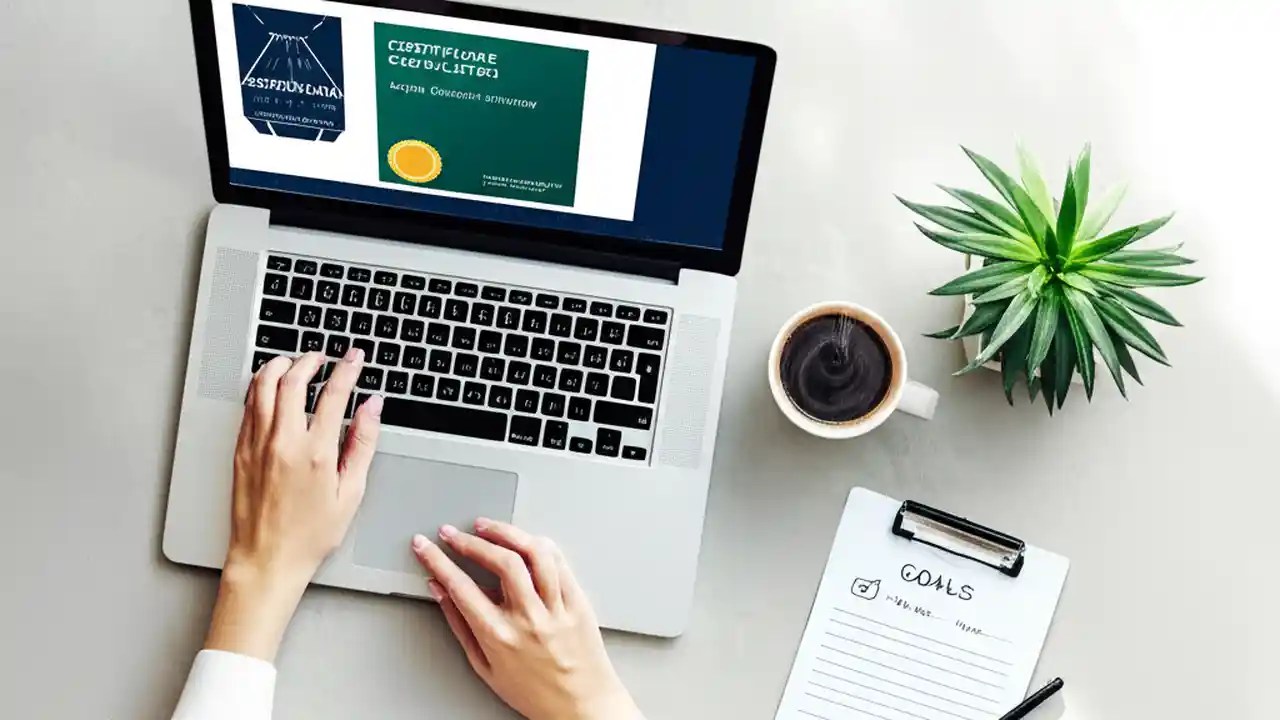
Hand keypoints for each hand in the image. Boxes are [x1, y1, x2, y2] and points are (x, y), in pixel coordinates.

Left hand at [204, 349, 382, 661]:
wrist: (266, 559)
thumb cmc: (309, 535)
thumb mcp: (350, 493)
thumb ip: (362, 444)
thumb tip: (371, 409)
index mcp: (315, 453)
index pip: (333, 394)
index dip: (347, 369)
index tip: (354, 358)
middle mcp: (283, 443)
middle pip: (292, 380)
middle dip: (310, 360)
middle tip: (323, 356)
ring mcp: (257, 445)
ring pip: (262, 387)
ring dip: (279, 366)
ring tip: (293, 362)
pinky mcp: (240, 451)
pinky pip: (247, 407)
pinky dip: (259, 388)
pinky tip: (269, 387)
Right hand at [413, 522, 640, 719]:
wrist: (581, 706)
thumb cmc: (534, 692)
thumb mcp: (484, 667)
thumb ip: (459, 625)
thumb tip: (440, 592)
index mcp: (500, 636)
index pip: (461, 585)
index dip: (437, 559)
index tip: (425, 546)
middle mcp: (529, 618)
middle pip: (499, 561)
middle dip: (469, 540)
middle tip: (453, 533)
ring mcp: (556, 607)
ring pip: (534, 553)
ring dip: (506, 532)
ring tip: (487, 527)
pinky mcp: (577, 601)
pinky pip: (559, 562)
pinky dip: (539, 544)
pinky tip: (523, 540)